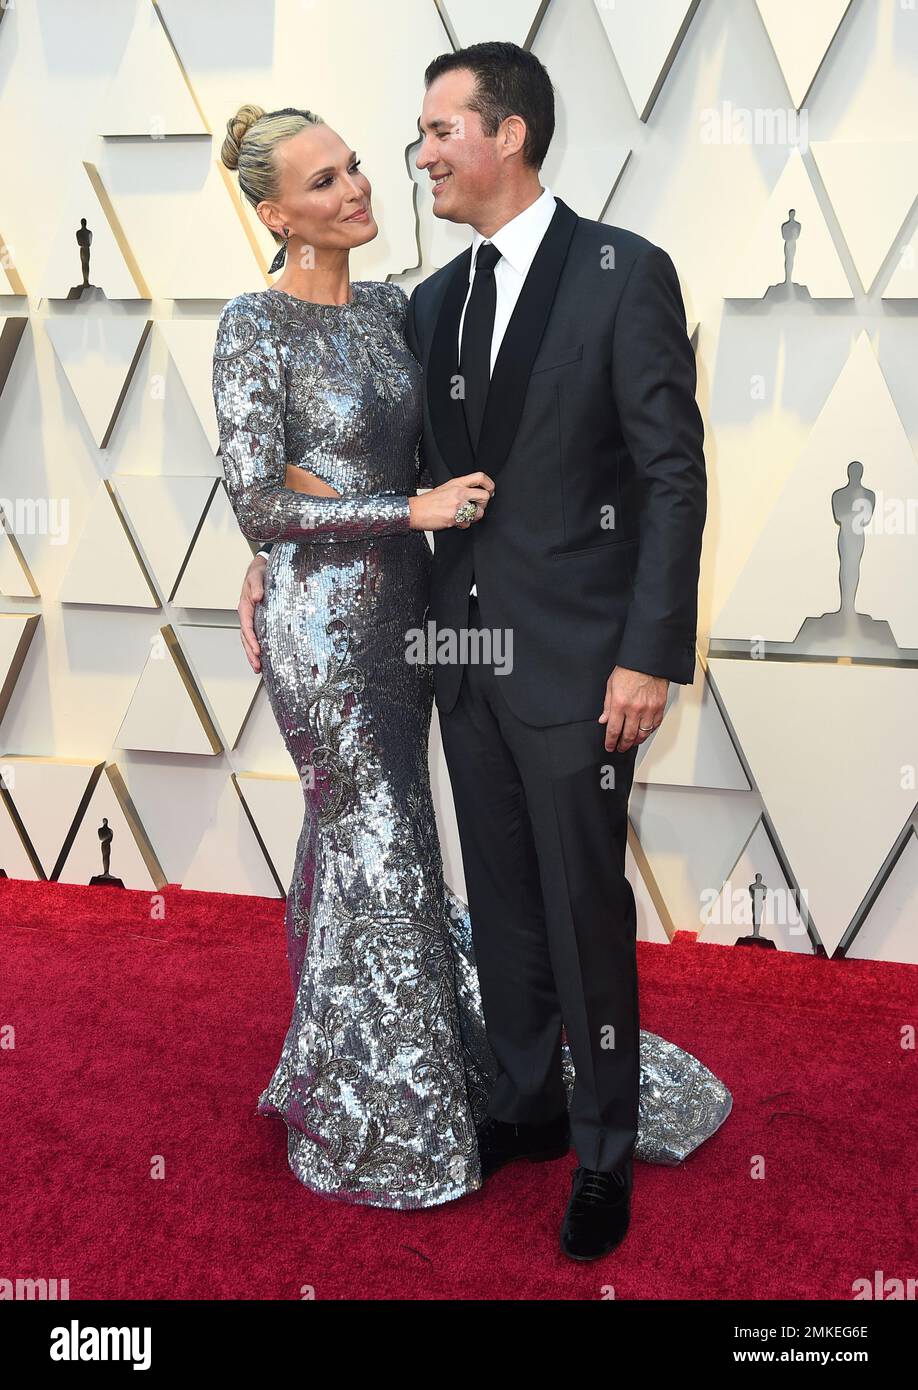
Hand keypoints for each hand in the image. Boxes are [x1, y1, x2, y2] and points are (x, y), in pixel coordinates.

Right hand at [239, 553, 266, 672]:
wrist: (259, 569)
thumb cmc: (257, 573)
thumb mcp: (257, 576)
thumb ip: (257, 586)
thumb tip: (258, 596)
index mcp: (245, 606)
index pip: (247, 627)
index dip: (251, 639)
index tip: (257, 650)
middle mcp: (247, 615)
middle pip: (246, 638)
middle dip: (250, 653)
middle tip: (257, 665)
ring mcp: (251, 619)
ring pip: (248, 640)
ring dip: (252, 654)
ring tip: (257, 668)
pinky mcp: (257, 620)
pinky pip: (255, 636)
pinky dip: (256, 647)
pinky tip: (262, 657)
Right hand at [409, 471, 494, 530]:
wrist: (414, 511)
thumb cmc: (428, 502)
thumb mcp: (446, 488)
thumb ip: (461, 489)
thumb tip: (475, 494)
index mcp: (457, 483)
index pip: (480, 477)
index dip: (489, 484)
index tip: (490, 491)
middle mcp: (459, 492)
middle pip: (484, 495)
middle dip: (483, 505)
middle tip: (477, 508)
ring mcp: (457, 505)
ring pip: (478, 512)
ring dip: (473, 517)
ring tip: (463, 516)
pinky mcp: (454, 517)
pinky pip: (467, 523)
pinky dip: (463, 525)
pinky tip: (455, 522)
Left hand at [598, 667, 668, 751]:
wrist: (648, 661)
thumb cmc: (630, 669)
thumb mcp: (611, 685)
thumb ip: (607, 705)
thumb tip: (604, 720)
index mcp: (620, 703)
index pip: (613, 730)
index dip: (610, 741)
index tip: (609, 746)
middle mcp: (635, 709)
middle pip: (628, 736)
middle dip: (623, 745)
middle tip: (620, 748)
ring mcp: (649, 709)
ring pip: (643, 734)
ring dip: (636, 741)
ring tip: (631, 743)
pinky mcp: (659, 707)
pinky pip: (655, 725)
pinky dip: (649, 732)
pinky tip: (644, 733)